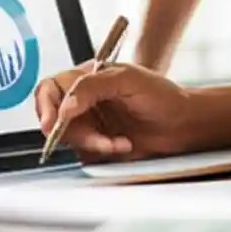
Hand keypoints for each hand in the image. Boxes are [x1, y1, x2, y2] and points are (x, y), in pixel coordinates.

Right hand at [35, 62, 200, 161]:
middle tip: (91, 138)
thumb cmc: (162, 95)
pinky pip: (84, 152)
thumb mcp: (127, 78)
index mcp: (86, 78)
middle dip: (71, 130)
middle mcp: (83, 100)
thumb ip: (91, 86)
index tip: (53, 123)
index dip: (46, 105)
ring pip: (69, 138)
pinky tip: (122, 145)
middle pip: (54, 117)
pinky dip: (101, 152)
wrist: (184, 124)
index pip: (51, 89)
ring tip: (119, 141)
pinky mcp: (97, 144)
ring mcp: (90, 123)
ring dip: (93, 142)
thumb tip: (65, 106)